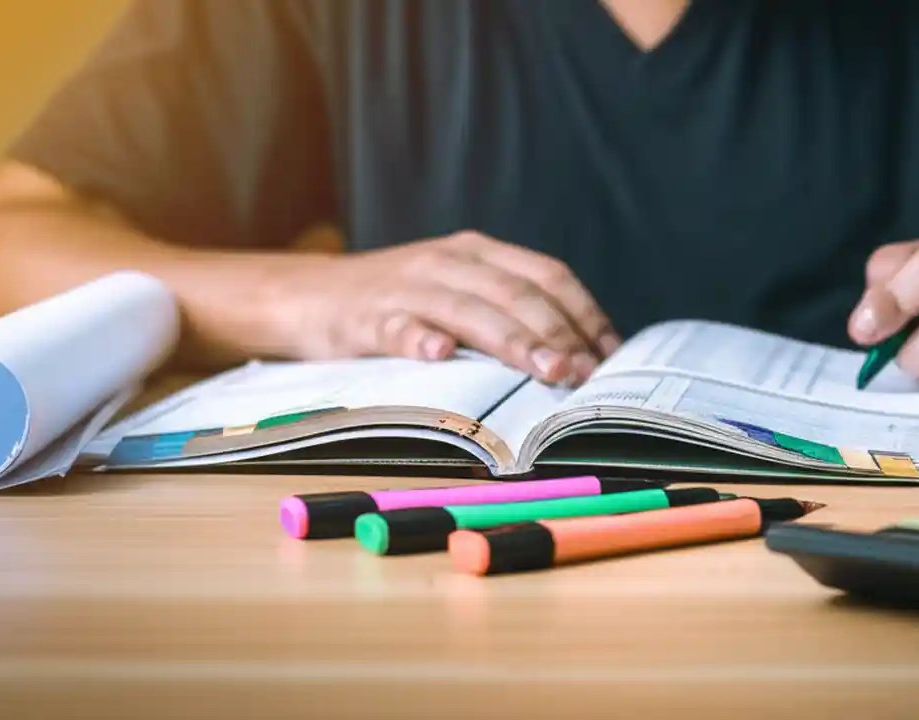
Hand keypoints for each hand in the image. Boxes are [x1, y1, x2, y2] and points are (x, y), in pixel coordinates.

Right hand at [262, 230, 619, 383]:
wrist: (308, 295)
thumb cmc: (399, 303)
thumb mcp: (459, 292)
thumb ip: (510, 311)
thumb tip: (580, 355)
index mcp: (480, 253)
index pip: (547, 275)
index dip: (584, 313)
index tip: (609, 355)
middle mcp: (449, 262)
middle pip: (517, 294)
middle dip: (558, 334)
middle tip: (584, 374)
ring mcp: (408, 288)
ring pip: (470, 310)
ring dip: (513, 341)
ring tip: (547, 370)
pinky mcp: (366, 317)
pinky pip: (398, 327)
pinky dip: (420, 339)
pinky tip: (440, 355)